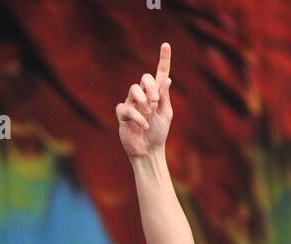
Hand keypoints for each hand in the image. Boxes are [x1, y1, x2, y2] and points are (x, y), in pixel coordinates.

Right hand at [116, 42, 173, 159]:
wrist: (149, 151)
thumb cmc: (158, 133)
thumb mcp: (166, 114)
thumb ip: (165, 97)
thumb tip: (167, 80)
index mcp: (157, 94)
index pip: (160, 73)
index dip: (164, 59)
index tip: (166, 45)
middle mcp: (143, 96)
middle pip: (144, 78)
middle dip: (150, 86)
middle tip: (155, 100)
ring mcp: (132, 104)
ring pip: (133, 89)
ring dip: (142, 99)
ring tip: (149, 111)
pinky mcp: (123, 115)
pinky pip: (127, 108)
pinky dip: (137, 116)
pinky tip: (144, 125)